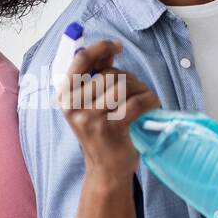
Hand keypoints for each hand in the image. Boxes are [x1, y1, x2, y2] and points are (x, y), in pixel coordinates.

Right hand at [57, 39, 159, 185]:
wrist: (106, 170)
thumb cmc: (102, 133)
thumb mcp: (91, 105)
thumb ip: (96, 76)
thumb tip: (110, 50)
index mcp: (65, 97)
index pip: (80, 61)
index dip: (100, 48)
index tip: (117, 46)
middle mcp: (72, 107)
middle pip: (109, 74)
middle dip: (129, 78)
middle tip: (137, 90)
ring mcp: (90, 118)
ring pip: (123, 86)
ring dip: (140, 90)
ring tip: (144, 100)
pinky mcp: (109, 128)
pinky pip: (136, 103)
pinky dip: (149, 101)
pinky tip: (152, 106)